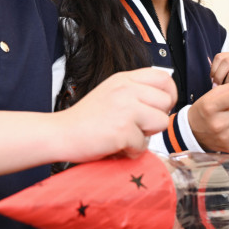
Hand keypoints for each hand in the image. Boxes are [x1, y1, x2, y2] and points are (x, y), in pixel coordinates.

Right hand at [56, 68, 176, 162]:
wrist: (60, 133)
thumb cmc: (85, 119)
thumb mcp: (111, 93)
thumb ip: (134, 92)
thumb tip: (163, 101)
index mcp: (124, 79)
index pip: (164, 77)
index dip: (168, 94)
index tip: (159, 107)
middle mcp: (126, 89)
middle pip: (166, 101)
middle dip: (157, 118)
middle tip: (137, 125)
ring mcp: (125, 108)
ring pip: (161, 122)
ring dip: (147, 135)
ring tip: (127, 136)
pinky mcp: (122, 130)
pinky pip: (144, 145)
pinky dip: (131, 151)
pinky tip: (116, 146)